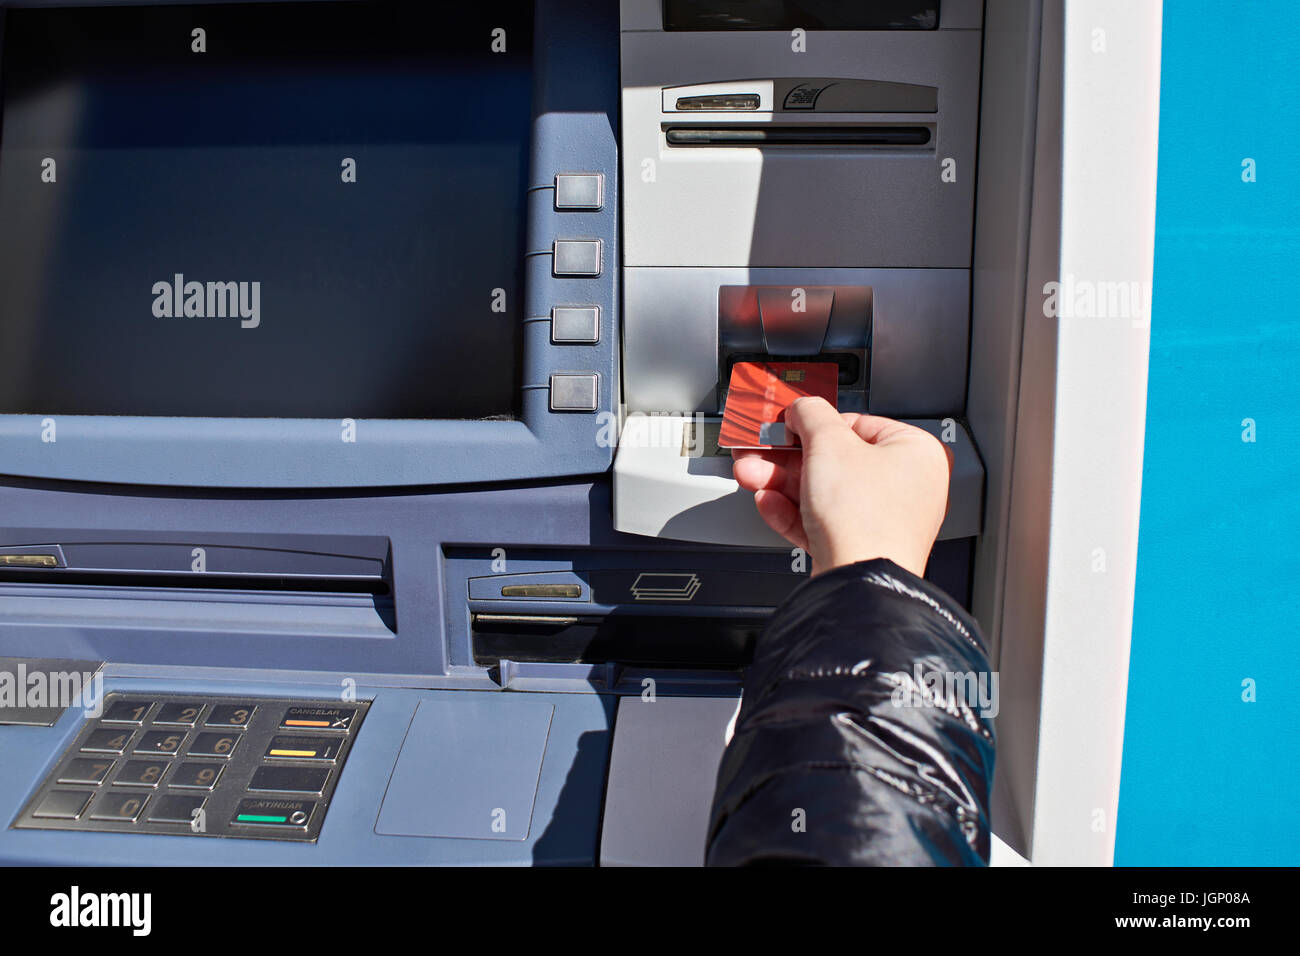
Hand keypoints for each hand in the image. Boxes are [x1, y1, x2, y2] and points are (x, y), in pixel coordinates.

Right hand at [732, 397, 950, 576]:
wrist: (859, 581)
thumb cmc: (865, 517)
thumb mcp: (829, 444)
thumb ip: (811, 415)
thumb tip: (802, 408)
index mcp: (915, 454)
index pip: (858, 425)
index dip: (816, 424)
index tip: (788, 425)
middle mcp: (906, 488)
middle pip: (835, 461)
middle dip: (788, 458)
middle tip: (762, 451)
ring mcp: (883, 521)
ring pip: (824, 493)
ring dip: (782, 483)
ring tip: (753, 475)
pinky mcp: (859, 547)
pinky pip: (823, 521)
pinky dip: (793, 511)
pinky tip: (768, 502)